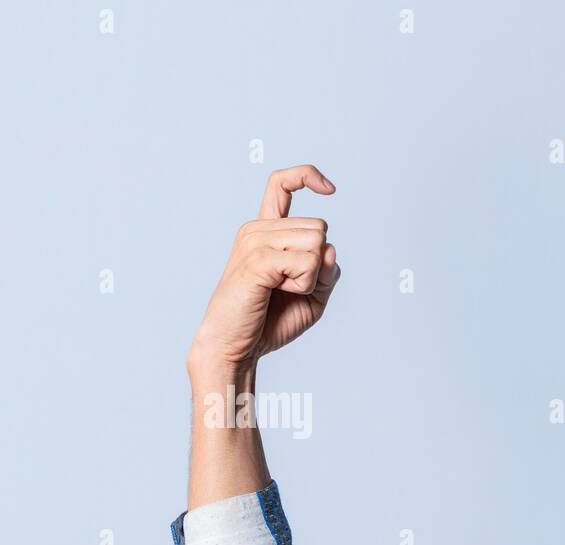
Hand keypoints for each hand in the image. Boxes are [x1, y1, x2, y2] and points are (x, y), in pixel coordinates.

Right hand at [188, 165, 340, 374]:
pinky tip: (277, 293)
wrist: (234, 348)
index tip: (329, 189)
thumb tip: (330, 247)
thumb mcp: (312, 296)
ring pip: (317, 242)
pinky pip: (307, 262)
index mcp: (265, 231)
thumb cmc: (268, 323)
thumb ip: (327, 271)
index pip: (282, 183)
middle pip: (319, 226)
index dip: (308, 176)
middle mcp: (257, 229)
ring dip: (311, 276)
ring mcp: (254, 241)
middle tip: (289, 288)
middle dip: (318, 264)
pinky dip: (304, 284)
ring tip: (280, 291)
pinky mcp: (257, 260)